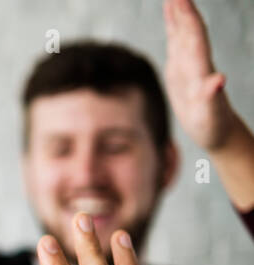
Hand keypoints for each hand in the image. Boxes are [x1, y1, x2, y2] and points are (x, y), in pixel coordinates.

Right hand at [164, 0, 235, 150]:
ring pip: (183, 31)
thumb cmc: (213, 126)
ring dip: (178, 11)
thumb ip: (212, 97)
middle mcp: (196, 61)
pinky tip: (170, 15)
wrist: (217, 130)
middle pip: (189, 28)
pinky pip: (176, 41)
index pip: (194, 37)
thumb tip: (218, 81)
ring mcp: (188, 63)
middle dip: (182, 8)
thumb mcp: (211, 115)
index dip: (188, 17)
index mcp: (201, 69)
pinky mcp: (181, 68)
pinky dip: (173, 25)